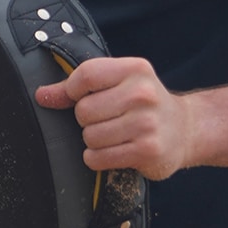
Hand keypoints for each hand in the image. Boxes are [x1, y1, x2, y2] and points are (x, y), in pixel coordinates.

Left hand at [34, 56, 197, 180]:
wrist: (185, 130)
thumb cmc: (143, 104)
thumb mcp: (116, 84)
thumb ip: (77, 87)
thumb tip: (42, 95)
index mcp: (135, 69)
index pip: (86, 76)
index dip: (73, 91)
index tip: (80, 97)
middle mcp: (143, 94)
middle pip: (84, 111)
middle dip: (86, 120)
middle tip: (107, 120)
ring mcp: (147, 123)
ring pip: (90, 137)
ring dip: (94, 141)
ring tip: (114, 136)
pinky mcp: (147, 151)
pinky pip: (98, 158)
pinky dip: (98, 158)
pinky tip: (115, 151)